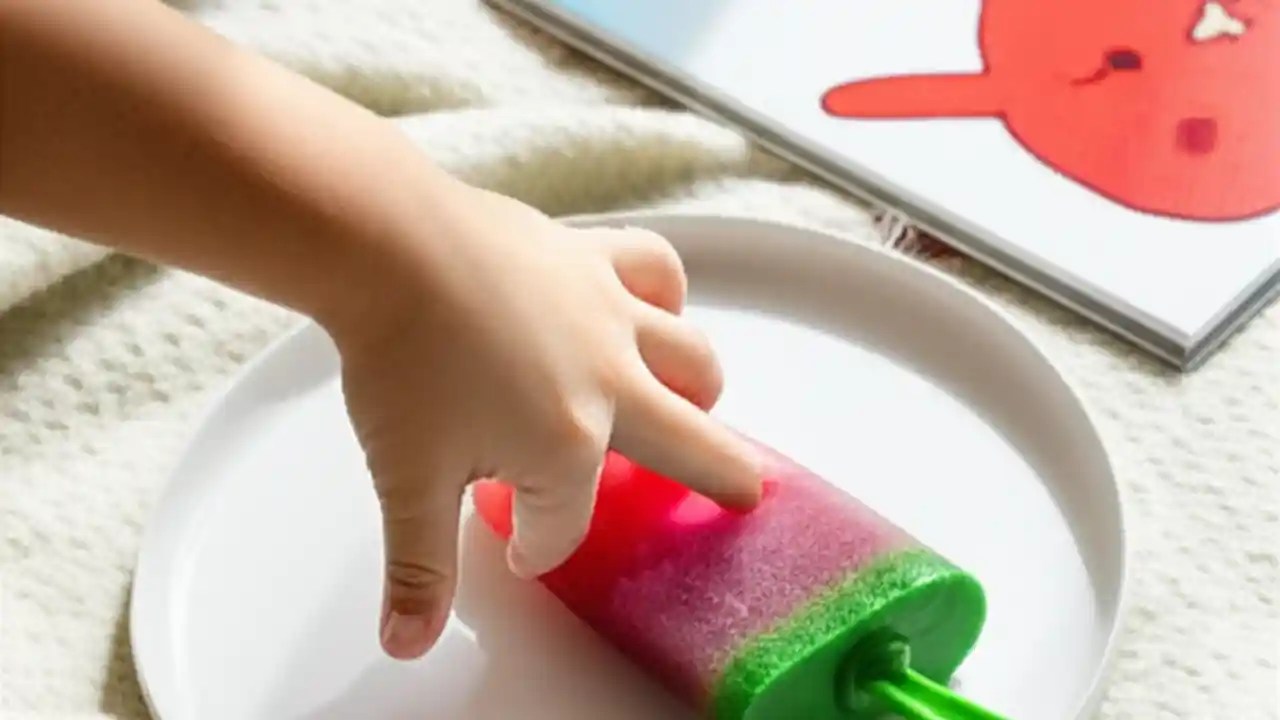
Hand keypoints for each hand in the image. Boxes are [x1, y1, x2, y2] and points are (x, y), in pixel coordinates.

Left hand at [328, 188, 761, 660]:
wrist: (388, 245)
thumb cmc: (400, 355)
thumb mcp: (406, 477)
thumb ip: (418, 568)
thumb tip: (407, 639)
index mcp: (566, 445)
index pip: (565, 524)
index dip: (537, 545)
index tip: (513, 545)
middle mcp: (609, 382)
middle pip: (692, 445)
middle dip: (720, 480)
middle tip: (739, 495)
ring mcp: (610, 316)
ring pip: (694, 358)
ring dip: (701, 390)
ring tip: (694, 403)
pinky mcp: (594, 259)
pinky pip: (656, 272)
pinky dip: (665, 294)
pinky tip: (653, 307)